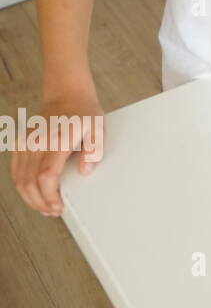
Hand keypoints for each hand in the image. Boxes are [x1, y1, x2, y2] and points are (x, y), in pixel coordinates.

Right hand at [10, 83, 103, 216]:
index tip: (58, 206)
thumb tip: (85, 171)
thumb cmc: (85, 114)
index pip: (46, 176)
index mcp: (58, 140)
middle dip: (39, 202)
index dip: (49, 196)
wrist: (67, 96)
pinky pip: (15, 170)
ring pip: (19, 178)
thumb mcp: (98, 129)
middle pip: (29, 181)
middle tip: (53, 212)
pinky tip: (33, 195)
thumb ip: (93, 150)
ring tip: (44, 207)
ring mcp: (26, 143)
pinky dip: (21, 186)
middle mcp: (38, 142)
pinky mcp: (20, 144)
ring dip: (29, 197)